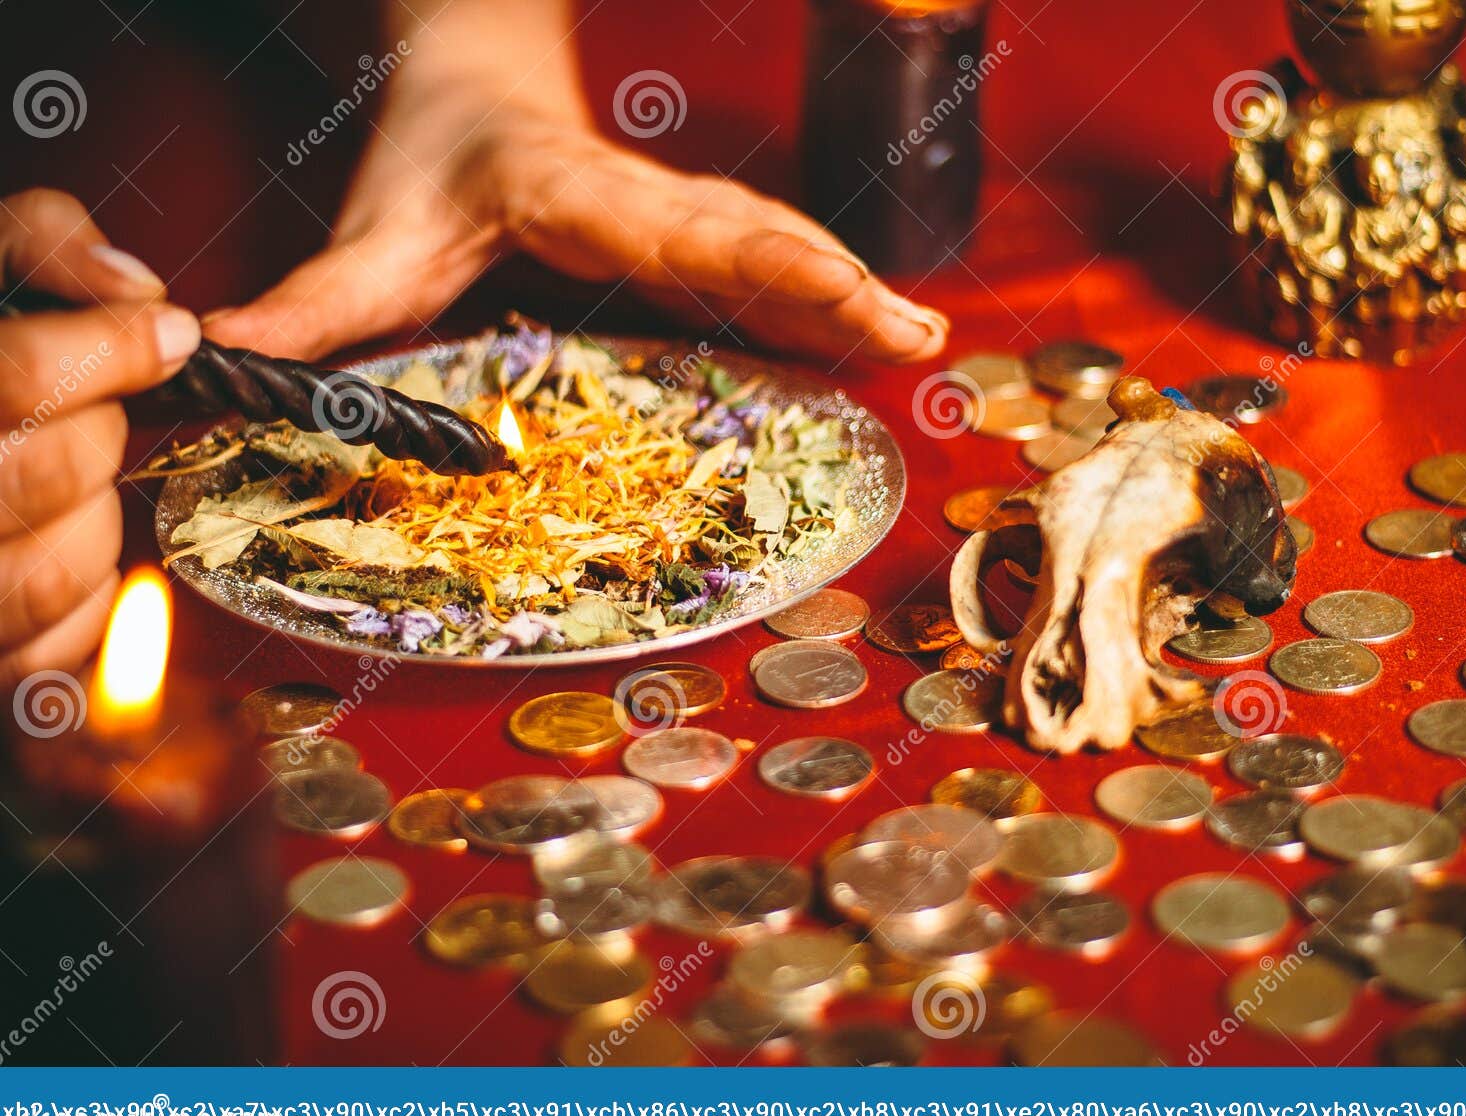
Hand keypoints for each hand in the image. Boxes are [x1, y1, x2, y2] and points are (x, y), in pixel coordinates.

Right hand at [0, 189, 200, 683]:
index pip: (14, 376)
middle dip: (97, 434)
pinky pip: (51, 649)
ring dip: (94, 518)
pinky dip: (82, 599)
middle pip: (49, 473)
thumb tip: (142, 293)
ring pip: (56, 569)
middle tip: (88, 413)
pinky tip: (61, 545)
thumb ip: (44, 245)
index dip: (110, 351)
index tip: (173, 336)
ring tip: (61, 479)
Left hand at [205, 89, 949, 364]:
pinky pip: (774, 262)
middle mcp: (650, 201)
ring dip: (852, 292)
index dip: (761, 263)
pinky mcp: (698, 236)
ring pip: (781, 243)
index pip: (680, 230)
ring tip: (926, 340)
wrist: (475, 87)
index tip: (831, 292)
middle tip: (917, 338)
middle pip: (756, 236)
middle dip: (839, 285)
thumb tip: (221, 360)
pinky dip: (831, 299)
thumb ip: (319, 302)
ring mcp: (683, 215)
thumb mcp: (375, 232)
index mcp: (580, 196)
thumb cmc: (431, 165)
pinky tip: (885, 338)